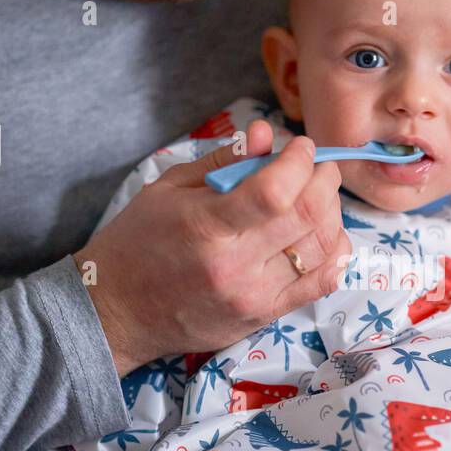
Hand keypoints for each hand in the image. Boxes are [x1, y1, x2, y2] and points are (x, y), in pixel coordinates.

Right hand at [76, 120, 350, 374]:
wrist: (116, 312)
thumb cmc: (137, 243)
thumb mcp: (168, 189)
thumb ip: (223, 160)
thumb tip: (267, 134)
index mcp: (205, 227)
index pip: (275, 192)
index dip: (299, 161)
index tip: (300, 146)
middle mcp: (234, 266)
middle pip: (308, 216)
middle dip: (324, 180)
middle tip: (318, 166)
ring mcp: (253, 296)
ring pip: (322, 248)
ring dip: (332, 213)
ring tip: (318, 196)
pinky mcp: (264, 316)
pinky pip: (321, 284)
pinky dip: (334, 253)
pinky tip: (323, 234)